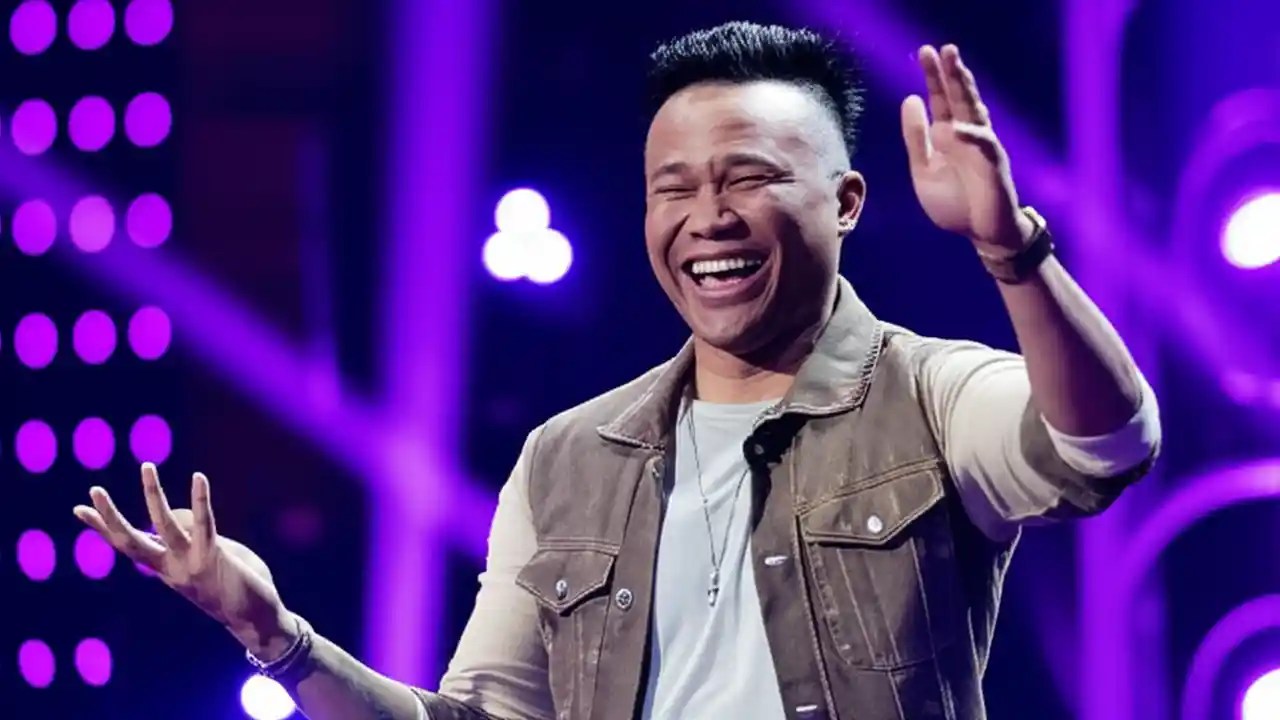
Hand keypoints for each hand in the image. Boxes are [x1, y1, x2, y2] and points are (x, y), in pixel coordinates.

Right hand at [73, 463, 294, 658]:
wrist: (258, 622)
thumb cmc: (237, 586)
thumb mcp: (211, 555)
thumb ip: (194, 534)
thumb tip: (177, 512)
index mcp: (165, 568)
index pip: (129, 545)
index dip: (103, 528)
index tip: (78, 510)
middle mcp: (170, 568)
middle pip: (131, 541)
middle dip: (110, 516)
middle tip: (93, 490)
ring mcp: (189, 564)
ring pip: (164, 525)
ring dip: (153, 494)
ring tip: (146, 466)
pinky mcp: (212, 558)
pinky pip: (204, 524)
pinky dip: (200, 499)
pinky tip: (198, 477)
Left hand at [901, 44, 1032, 251]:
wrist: (981, 235)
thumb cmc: (956, 203)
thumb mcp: (924, 169)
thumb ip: (916, 138)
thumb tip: (910, 99)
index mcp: (951, 136)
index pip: (943, 100)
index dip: (934, 78)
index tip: (924, 52)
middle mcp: (970, 137)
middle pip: (960, 99)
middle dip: (951, 73)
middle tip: (941, 48)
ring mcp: (984, 150)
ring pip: (975, 113)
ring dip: (966, 89)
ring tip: (953, 67)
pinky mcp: (994, 168)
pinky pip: (983, 147)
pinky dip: (968, 136)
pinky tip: (954, 126)